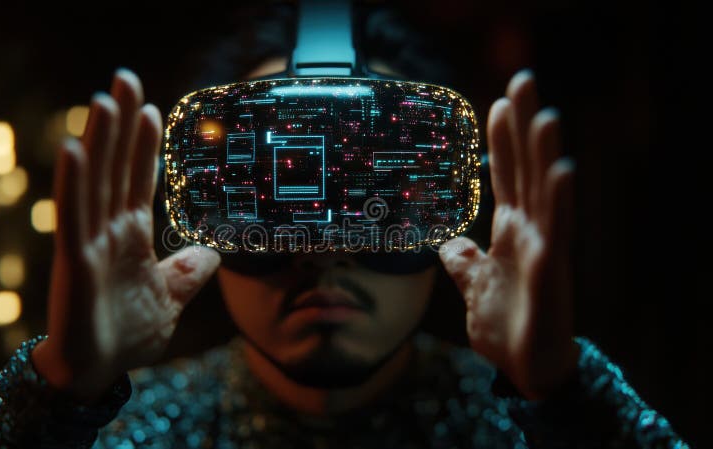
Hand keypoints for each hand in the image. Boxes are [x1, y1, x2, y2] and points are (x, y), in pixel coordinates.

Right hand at [32, 69, 220, 399]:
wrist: (98, 373)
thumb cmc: (128, 336)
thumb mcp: (172, 298)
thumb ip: (190, 273)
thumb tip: (215, 253)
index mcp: (131, 237)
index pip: (138, 180)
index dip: (142, 144)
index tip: (150, 108)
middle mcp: (108, 231)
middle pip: (114, 168)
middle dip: (119, 124)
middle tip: (122, 78)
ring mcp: (90, 243)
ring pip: (94, 182)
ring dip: (98, 140)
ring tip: (103, 98)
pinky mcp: (76, 261)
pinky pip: (73, 217)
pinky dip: (73, 183)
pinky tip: (75, 149)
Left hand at [439, 70, 577, 399]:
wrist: (524, 368)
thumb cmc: (505, 325)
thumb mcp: (473, 285)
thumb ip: (463, 261)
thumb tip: (449, 242)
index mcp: (511, 231)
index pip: (505, 176)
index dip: (502, 141)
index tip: (497, 102)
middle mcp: (531, 231)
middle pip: (526, 171)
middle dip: (524, 127)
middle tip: (524, 81)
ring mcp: (544, 249)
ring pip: (545, 193)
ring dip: (545, 155)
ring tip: (545, 115)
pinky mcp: (552, 272)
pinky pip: (557, 233)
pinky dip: (559, 202)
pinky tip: (562, 173)